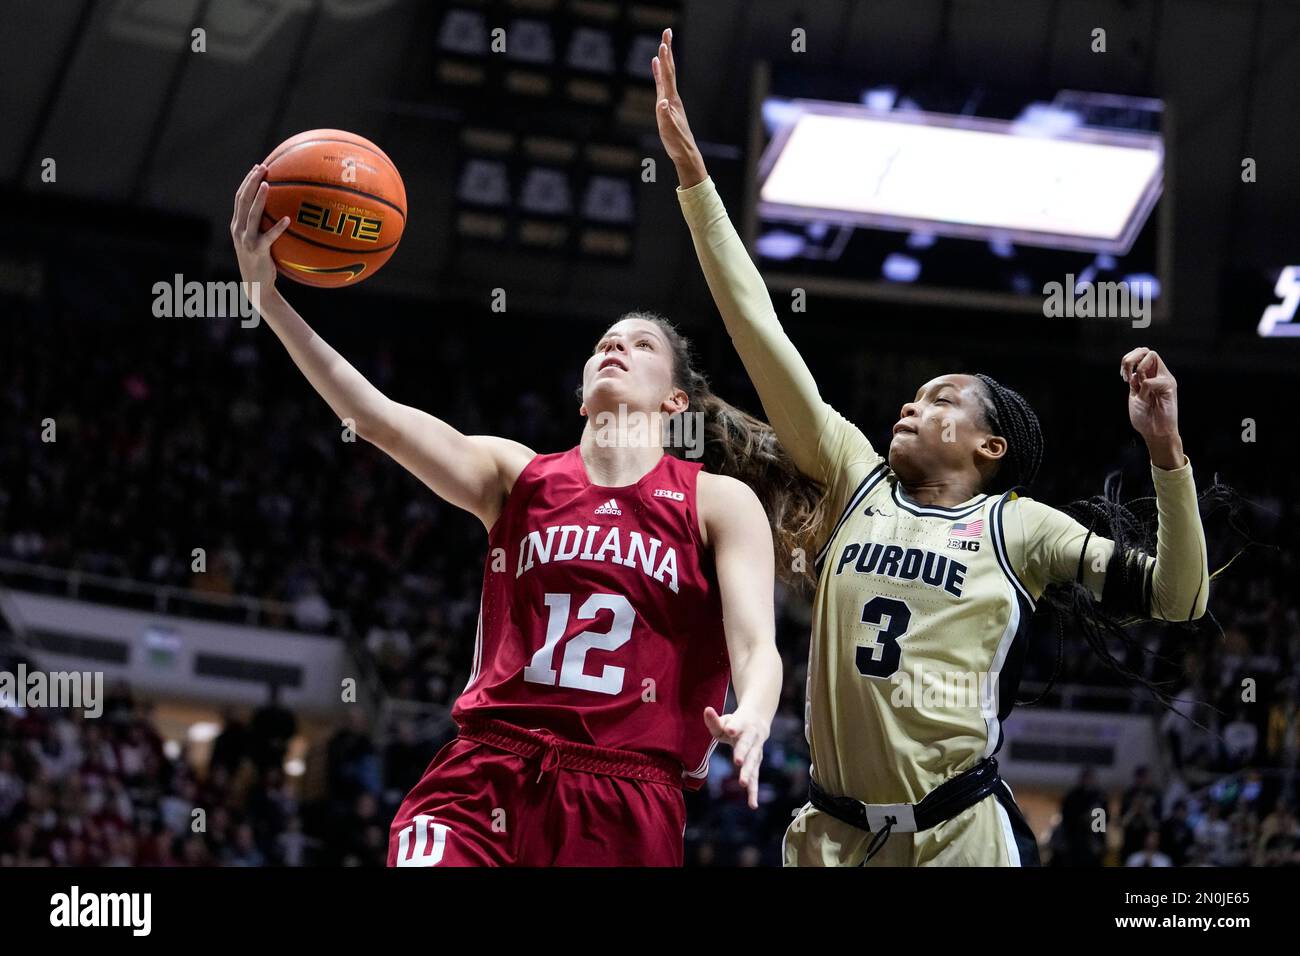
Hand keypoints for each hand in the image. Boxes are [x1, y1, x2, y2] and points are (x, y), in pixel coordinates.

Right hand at [230, 163, 291, 300]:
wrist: (256, 286)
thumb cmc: (262, 262)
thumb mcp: (259, 241)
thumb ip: (264, 226)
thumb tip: (282, 209)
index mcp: (237, 224)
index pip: (240, 197)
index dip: (247, 181)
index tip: (258, 167)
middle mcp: (238, 229)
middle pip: (242, 200)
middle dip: (251, 181)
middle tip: (263, 167)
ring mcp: (245, 240)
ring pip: (251, 214)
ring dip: (259, 198)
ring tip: (267, 185)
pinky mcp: (257, 251)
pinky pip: (268, 237)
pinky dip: (277, 228)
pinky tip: (287, 219)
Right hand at [650, 28, 707, 187]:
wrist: (685, 152)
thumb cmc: (677, 143)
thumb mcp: (669, 130)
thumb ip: (665, 116)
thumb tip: (663, 102)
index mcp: (671, 100)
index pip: (667, 76)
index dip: (665, 60)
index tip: (663, 43)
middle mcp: (672, 96)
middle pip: (669, 69)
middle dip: (668, 51)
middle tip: (666, 32)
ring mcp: (670, 100)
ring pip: (666, 75)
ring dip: (664, 59)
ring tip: (661, 45)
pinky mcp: (668, 105)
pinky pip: (662, 84)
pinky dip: (658, 73)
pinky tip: (656, 66)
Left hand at [704, 705, 767, 808]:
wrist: (758, 721)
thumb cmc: (736, 722)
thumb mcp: (725, 719)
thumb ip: (714, 720)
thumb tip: (706, 710)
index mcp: (744, 723)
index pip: (738, 724)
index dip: (734, 726)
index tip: (730, 729)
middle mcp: (753, 737)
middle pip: (747, 746)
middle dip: (743, 753)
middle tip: (738, 761)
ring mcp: (757, 751)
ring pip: (753, 762)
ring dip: (749, 772)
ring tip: (743, 784)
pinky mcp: (756, 763)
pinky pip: (756, 777)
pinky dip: (754, 791)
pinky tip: (753, 805)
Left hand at [1120, 347, 1183, 467]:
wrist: (1155, 433)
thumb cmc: (1145, 418)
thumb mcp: (1135, 395)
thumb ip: (1135, 382)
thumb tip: (1133, 371)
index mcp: (1148, 376)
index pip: (1139, 355)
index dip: (1128, 360)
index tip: (1123, 377)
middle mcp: (1158, 374)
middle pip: (1145, 350)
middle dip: (1130, 359)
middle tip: (1126, 377)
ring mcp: (1165, 378)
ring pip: (1151, 356)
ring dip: (1140, 371)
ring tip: (1139, 387)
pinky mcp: (1170, 386)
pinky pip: (1152, 379)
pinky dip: (1144, 389)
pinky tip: (1146, 399)